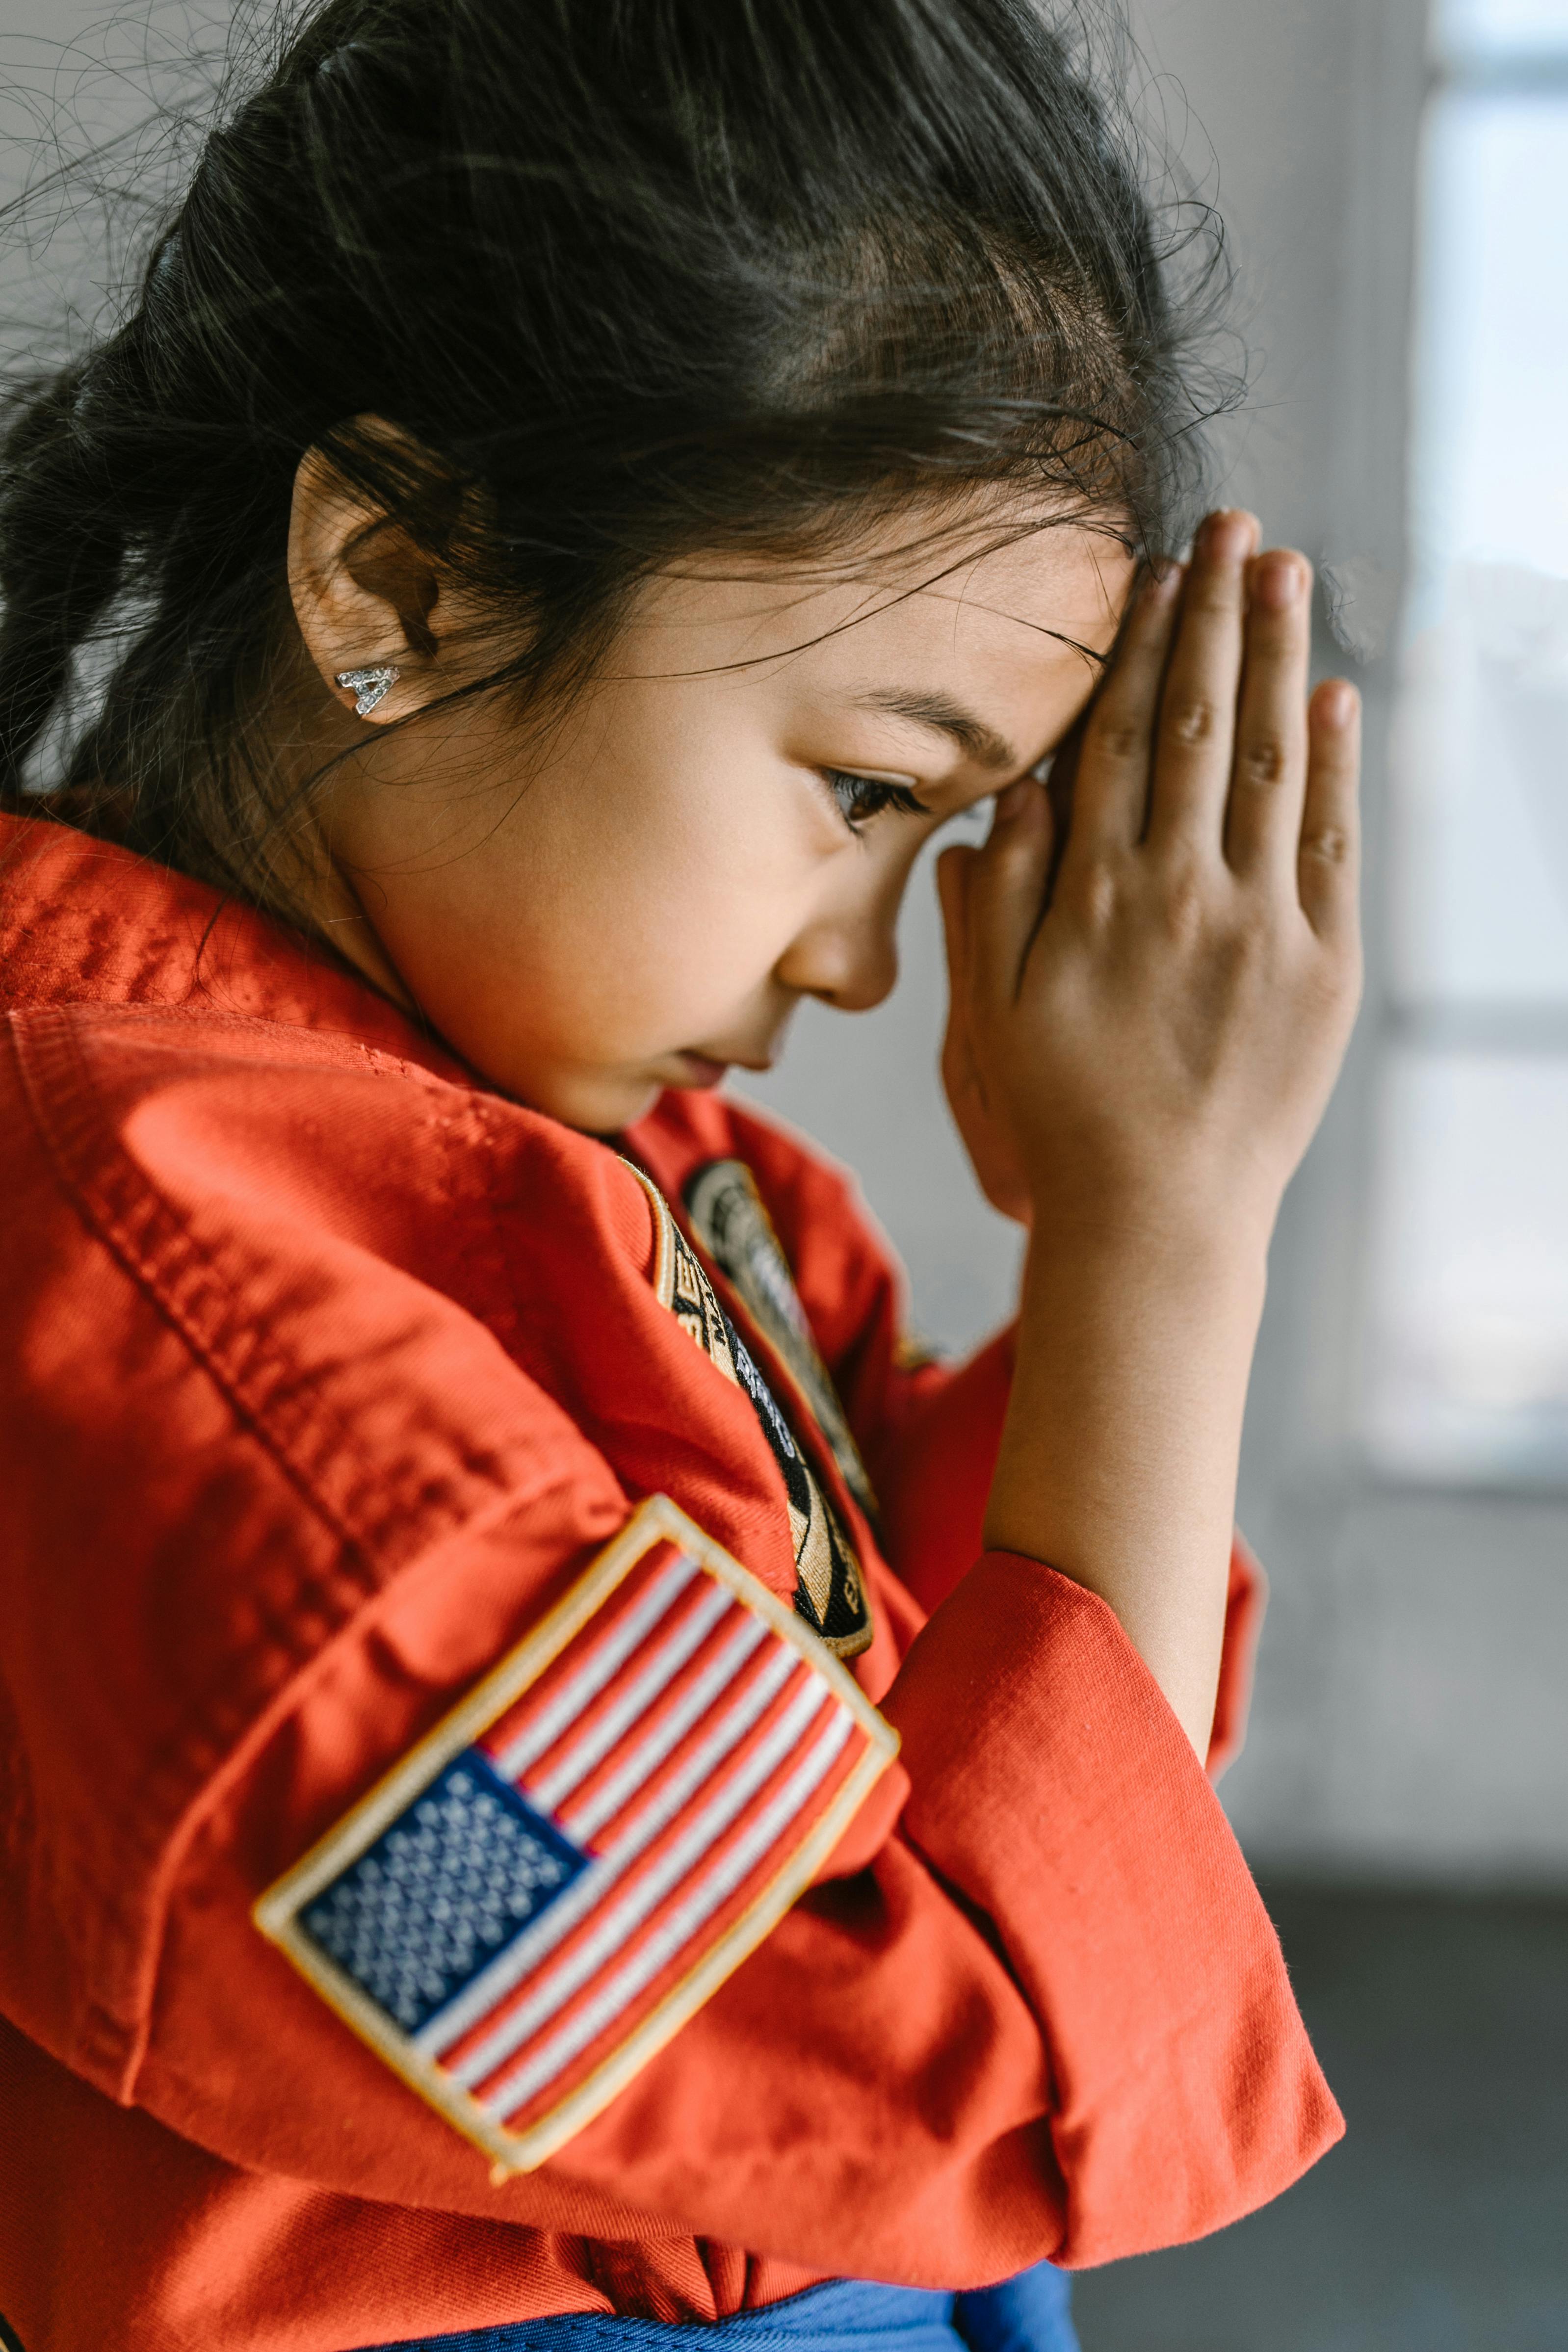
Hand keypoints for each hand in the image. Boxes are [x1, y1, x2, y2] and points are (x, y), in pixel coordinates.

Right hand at [938, 510, 1361, 1257]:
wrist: (1157, 1217)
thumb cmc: (1059, 1114)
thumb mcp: (991, 1009)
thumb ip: (995, 895)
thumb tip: (1020, 789)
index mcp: (1099, 897)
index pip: (1125, 739)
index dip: (1142, 646)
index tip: (1158, 573)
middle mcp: (1185, 894)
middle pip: (1206, 723)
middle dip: (1219, 615)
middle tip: (1237, 525)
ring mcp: (1265, 928)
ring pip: (1275, 763)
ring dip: (1281, 658)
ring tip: (1287, 573)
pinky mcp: (1325, 970)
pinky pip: (1334, 843)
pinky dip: (1337, 765)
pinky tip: (1334, 697)